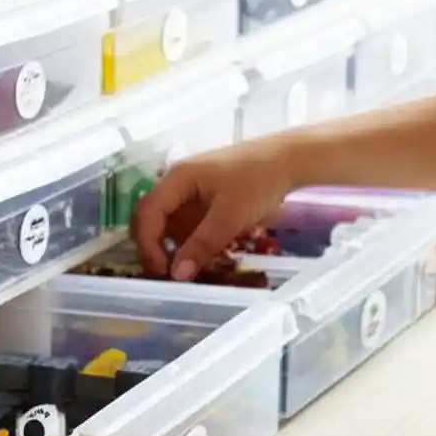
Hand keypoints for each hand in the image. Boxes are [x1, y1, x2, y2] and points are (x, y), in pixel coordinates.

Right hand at [129, 138, 298, 280]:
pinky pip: (188, 223)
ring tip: (186, 271)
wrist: (289, 159)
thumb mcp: (230, 216)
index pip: (146, 213)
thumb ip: (202, 245)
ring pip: (170, 224)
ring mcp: (192, 191)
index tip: (162, 271)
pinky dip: (191, 241)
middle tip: (167, 276)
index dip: (147, 245)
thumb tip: (176, 275)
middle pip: (152, 218)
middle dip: (154, 248)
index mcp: (177, 178)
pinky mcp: (206, 198)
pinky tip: (203, 258)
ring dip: (174, 247)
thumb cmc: (258, 181)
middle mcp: (178, 182)